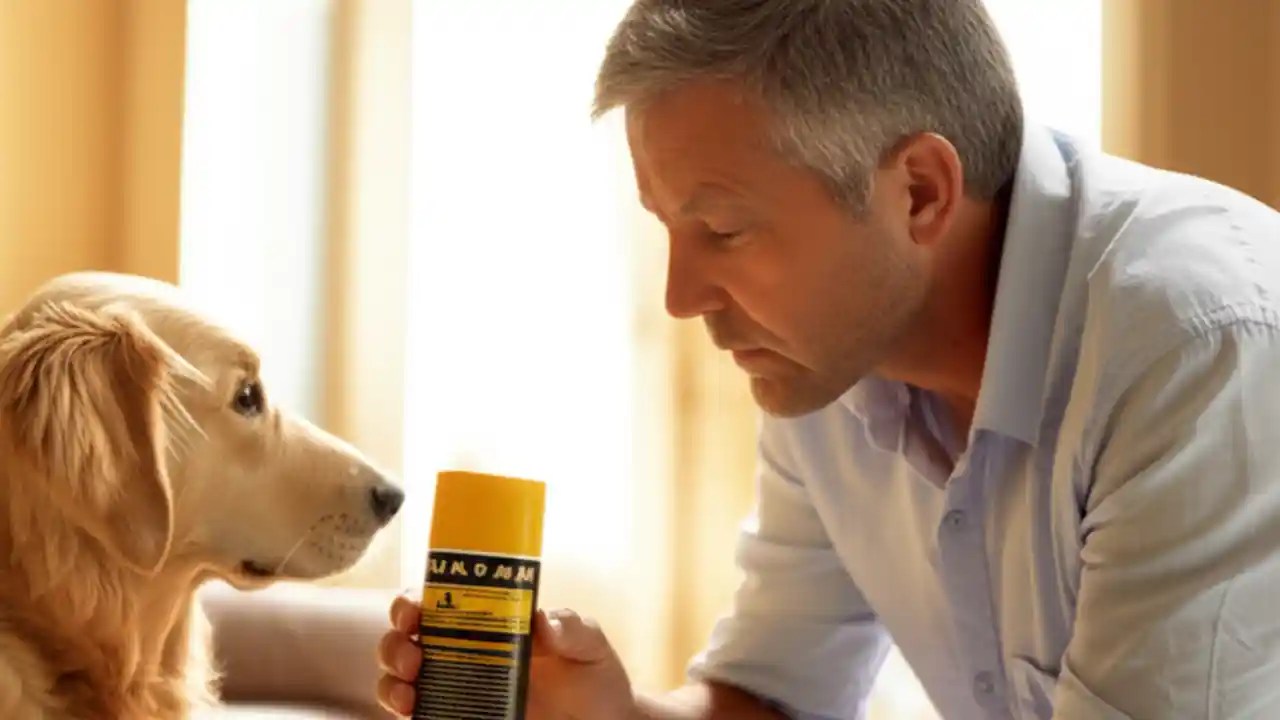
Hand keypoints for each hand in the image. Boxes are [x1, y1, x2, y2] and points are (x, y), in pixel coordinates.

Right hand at [377, 594, 637, 718]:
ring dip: (390, 683)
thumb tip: (542, 619)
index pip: (435, 602)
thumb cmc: (594, 675)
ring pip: (399, 681)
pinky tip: (413, 713)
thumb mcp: (590, 644)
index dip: (411, 602)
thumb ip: (571, 627)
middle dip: (394, 645)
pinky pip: (419, 717)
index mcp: (488, 622)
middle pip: (404, 641)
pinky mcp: (461, 719)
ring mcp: (458, 690)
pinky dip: (403, 714)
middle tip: (412, 658)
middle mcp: (463, 652)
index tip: (412, 612)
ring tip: (408, 694)